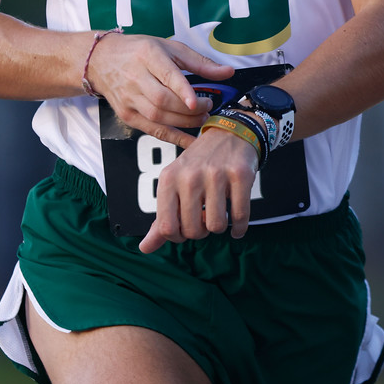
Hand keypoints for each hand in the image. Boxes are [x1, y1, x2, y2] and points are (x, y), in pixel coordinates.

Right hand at [88, 35, 232, 148]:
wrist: (101, 60)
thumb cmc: (140, 51)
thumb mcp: (170, 47)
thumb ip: (200, 62)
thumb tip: (228, 72)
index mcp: (148, 55)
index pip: (166, 75)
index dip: (182, 91)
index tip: (197, 101)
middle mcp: (136, 77)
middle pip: (162, 100)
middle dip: (189, 109)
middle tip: (208, 108)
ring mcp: (129, 98)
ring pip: (157, 117)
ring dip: (183, 122)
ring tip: (201, 119)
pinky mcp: (126, 114)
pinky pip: (151, 130)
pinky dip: (172, 137)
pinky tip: (189, 140)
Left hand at [138, 125, 257, 253]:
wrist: (230, 134)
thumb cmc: (198, 166)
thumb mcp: (174, 186)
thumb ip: (161, 220)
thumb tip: (144, 249)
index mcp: (168, 178)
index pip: (166, 227)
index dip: (177, 237)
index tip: (185, 229)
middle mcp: (189, 175)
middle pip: (193, 230)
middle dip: (200, 232)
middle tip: (204, 219)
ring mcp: (215, 174)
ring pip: (216, 225)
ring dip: (219, 227)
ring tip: (218, 215)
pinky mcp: (239, 175)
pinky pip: (239, 216)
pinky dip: (239, 228)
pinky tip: (236, 227)